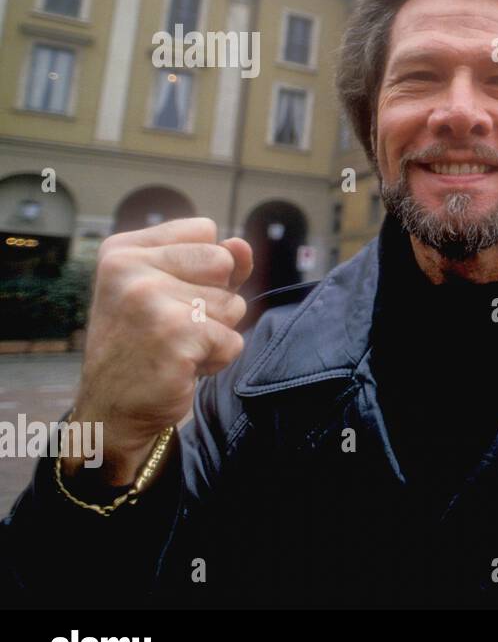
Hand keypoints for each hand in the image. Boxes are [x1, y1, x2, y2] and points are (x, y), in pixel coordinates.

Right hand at [67, 218, 251, 485]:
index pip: (204, 230)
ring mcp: (149, 300)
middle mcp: (130, 269)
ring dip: (215, 333)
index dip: (204, 268)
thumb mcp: (172, 293)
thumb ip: (212, 264)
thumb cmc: (146, 346)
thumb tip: (242, 245)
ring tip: (175, 348)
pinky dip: (217, 359)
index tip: (169, 295)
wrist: (112, 410)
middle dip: (215, 300)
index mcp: (124, 250)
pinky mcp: (174, 334)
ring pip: (233, 304)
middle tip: (174, 327)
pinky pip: (232, 340)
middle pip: (223, 263)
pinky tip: (181, 367)